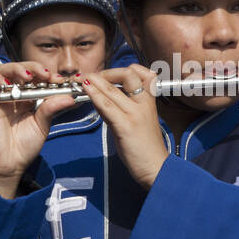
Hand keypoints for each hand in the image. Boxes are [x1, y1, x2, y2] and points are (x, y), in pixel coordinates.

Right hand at [0, 62, 73, 199]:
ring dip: (16, 69)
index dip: (46, 74)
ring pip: (3, 70)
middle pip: (20, 69)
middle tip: (46, 75)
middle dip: (34, 67)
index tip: (59, 79)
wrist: (10, 163)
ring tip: (28, 77)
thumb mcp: (43, 124)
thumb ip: (52, 108)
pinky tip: (7, 84)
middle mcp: (13, 95)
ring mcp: (0, 97)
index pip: (35, 77)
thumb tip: (70, 97)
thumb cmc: (25, 146)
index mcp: (28, 98)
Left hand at [81, 65, 168, 190]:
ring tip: (82, 78)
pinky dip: (94, 96)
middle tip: (91, 76)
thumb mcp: (136, 122)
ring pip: (112, 90)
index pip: (140, 73)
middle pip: (126, 75)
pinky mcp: (126, 125)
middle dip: (106, 73)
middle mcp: (144, 103)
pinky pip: (107, 106)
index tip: (107, 75)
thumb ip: (121, 109)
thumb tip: (102, 100)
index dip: (121, 71)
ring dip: (94, 82)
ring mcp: (135, 113)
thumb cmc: (146, 148)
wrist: (156, 167)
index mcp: (149, 101)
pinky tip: (86, 92)